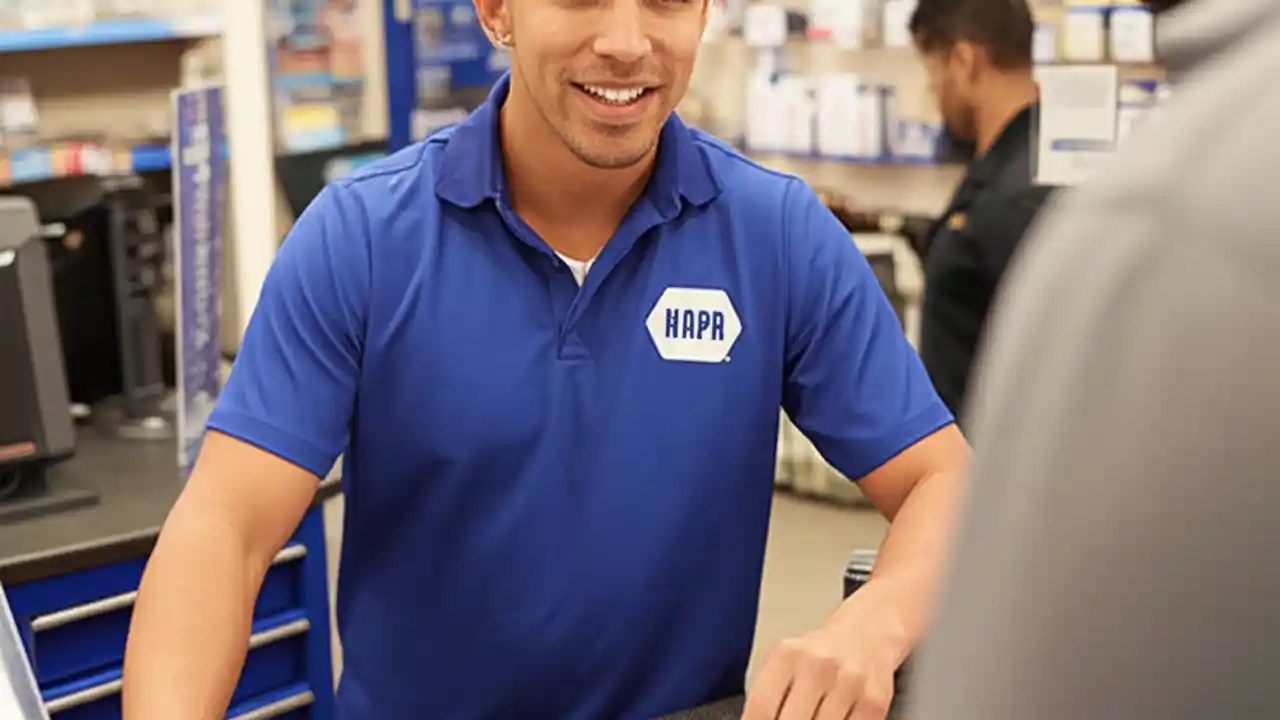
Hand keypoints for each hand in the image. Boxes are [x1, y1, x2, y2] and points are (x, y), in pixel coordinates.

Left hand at [742, 607, 904, 719]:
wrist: (868, 630)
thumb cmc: (819, 653)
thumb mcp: (784, 661)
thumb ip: (767, 695)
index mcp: (788, 654)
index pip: (761, 707)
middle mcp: (819, 666)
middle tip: (789, 718)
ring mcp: (849, 684)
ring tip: (811, 716)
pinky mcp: (875, 702)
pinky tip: (832, 717)